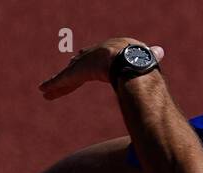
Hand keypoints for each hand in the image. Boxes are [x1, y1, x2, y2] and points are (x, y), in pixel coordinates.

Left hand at [39, 38, 164, 99]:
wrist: (129, 58)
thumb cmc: (140, 59)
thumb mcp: (146, 57)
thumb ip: (151, 55)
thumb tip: (160, 51)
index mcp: (108, 53)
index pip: (96, 59)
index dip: (90, 63)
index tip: (85, 66)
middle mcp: (92, 56)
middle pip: (79, 67)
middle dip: (72, 73)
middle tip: (66, 77)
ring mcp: (83, 65)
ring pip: (67, 77)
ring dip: (58, 85)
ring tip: (46, 91)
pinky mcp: (76, 73)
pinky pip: (61, 81)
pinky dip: (53, 86)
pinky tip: (43, 91)